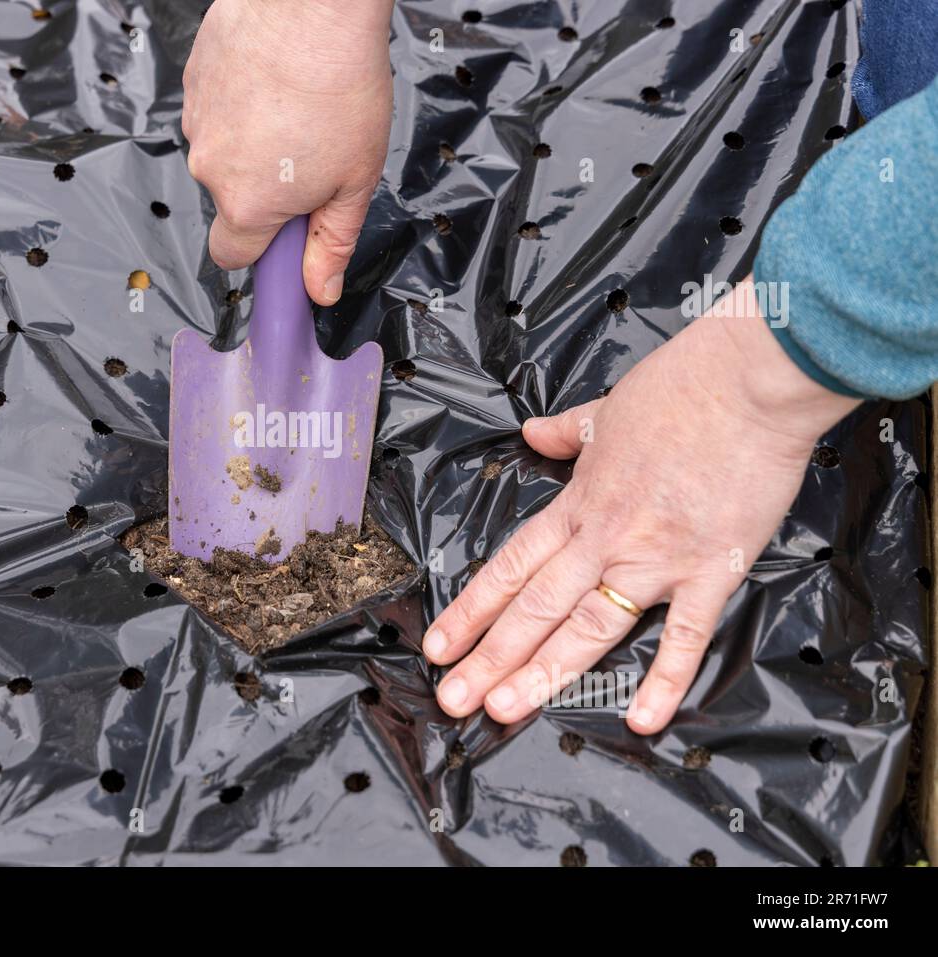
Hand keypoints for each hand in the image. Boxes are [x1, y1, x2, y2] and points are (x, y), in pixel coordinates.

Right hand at [182, 0, 393, 304]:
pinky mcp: (194, 80)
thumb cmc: (339, 85)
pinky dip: (242, 102)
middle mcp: (209, 168)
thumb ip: (333, 242)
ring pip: (225, 150)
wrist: (310, 5)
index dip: (262, 250)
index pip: (232, 257)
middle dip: (267, 188)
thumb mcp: (356, 182)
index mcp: (247, 205)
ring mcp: (197, 121)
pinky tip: (276, 83)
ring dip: (254, 142)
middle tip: (311, 155)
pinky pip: (218, 108)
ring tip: (297, 110)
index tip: (289, 238)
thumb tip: (320, 289)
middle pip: (233, 199)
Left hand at [422, 278, 860, 733]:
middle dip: (490, 657)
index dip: (471, 609)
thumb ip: (566, 432)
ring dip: (544, 672)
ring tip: (505, 710)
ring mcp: (655, 558)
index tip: (438, 645)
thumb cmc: (681, 387)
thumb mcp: (606, 410)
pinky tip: (641, 720)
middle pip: (534, 607)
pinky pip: (685, 635)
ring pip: (587, 626)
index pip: (511, 566)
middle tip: (453, 700)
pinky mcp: (711, 569)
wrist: (746, 381)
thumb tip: (532, 432)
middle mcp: (604, 538)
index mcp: (578, 503)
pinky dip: (666, 679)